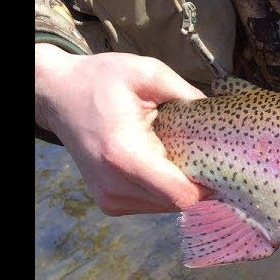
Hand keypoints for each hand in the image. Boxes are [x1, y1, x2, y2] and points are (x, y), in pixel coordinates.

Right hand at [35, 44, 209, 215]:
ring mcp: (110, 200)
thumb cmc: (101, 82)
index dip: (208, 183)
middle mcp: (115, 187)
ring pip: (166, 206)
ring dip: (178, 183)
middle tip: (198, 150)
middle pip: (178, 202)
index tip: (216, 160)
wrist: (58, 96)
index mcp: (126, 156)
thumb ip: (187, 94)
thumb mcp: (147, 74)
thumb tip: (220, 114)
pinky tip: (158, 161)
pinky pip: (152, 203)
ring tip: (172, 151)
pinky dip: (163, 187)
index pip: (182, 195)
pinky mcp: (110, 204)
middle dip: (195, 180)